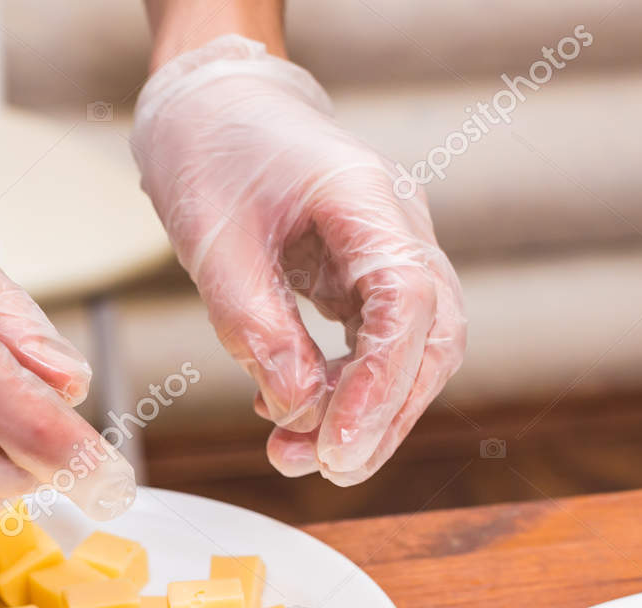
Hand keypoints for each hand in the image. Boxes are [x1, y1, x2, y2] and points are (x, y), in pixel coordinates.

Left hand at [130, 35, 465, 484]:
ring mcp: (390, 249)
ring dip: (365, 413)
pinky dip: (346, 389)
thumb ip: (257, 328)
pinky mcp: (367, 273)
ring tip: (296, 456)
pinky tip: (292, 412)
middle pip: (431, 337)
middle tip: (323, 468)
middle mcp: (396, 224)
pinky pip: (379, 343)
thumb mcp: (214, 246)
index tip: (338, 443)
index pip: (408, 303)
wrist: (214, 104)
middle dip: (384, 416)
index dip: (380, 385)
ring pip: (413, 349)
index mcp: (364, 198)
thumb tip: (299, 408)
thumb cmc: (210, 153)